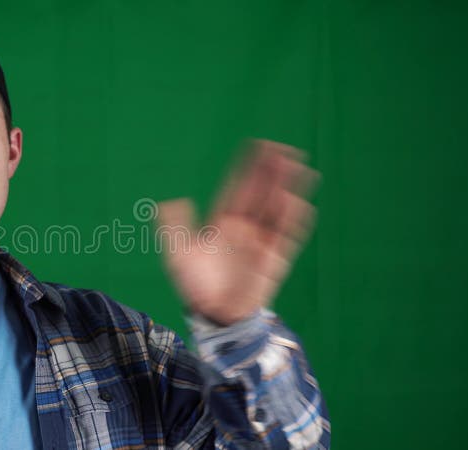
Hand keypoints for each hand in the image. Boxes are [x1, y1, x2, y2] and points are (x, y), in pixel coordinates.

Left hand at [155, 139, 320, 325]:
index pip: (239, 186)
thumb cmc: (196, 285)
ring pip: (277, 209)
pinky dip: (292, 219)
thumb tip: (171, 202)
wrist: (214, 316)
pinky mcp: (274, 259)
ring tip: (296, 168)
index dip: (249, 166)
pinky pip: (286, 235)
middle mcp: (245, 227)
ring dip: (286, 188)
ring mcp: (261, 241)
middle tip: (283, 149)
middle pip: (261, 192)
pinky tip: (295, 202)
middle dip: (272, 171)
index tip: (259, 145)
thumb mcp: (179, 254)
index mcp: (223, 220)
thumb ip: (175, 227)